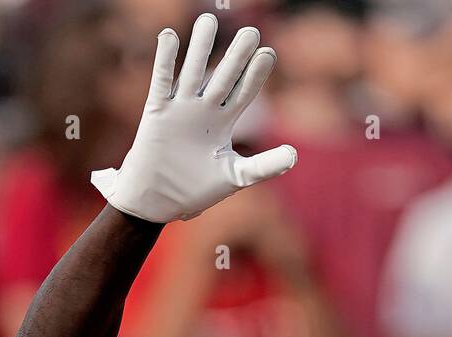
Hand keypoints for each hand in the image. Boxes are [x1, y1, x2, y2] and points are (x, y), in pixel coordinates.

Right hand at [91, 15, 296, 223]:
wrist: (157, 201)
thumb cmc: (195, 191)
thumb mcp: (235, 177)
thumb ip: (264, 166)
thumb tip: (294, 155)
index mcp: (223, 123)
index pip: (244, 93)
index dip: (255, 74)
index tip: (269, 53)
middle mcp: (204, 110)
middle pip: (223, 77)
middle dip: (236, 56)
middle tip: (252, 33)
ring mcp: (180, 109)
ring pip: (193, 72)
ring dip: (201, 48)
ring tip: (208, 19)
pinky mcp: (157, 113)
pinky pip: (161, 82)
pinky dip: (165, 60)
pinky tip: (170, 36)